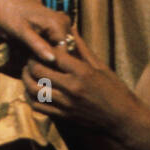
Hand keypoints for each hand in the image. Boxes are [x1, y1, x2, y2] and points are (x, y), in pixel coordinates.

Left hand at [0, 0, 73, 64]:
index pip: (63, 54)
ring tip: (25, 52)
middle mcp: (63, 22)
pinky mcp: (53, 24)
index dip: (49, 64)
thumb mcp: (21, 31)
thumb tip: (52, 59)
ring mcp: (59, 23)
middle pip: (61, 51)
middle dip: (45, 57)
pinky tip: (28, 47)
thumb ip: (37, 45)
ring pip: (56, 47)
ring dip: (43, 52)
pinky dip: (42, 47)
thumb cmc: (8, 12)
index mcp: (57, 24)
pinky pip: (52, 42)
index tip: (33, 65)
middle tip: (26, 58)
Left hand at [21, 33, 146, 138]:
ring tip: (28, 73)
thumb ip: (82, 49)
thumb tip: (71, 30)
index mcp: (83, 72)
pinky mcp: (63, 117)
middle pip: (39, 71)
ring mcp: (66, 104)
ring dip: (26, 79)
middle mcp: (72, 88)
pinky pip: (38, 107)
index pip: (53, 55)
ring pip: (34, 90)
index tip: (41, 45)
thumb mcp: (101, 67)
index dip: (43, 48)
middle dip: (31, 62)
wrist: (123, 119)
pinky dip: (31, 98)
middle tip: (31, 58)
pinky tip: (33, 91)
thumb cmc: (115, 90)